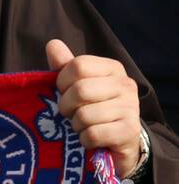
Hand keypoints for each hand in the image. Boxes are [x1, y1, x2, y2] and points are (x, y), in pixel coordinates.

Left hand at [46, 38, 141, 176]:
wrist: (119, 140)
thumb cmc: (93, 107)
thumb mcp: (77, 84)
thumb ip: (64, 65)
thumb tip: (52, 44)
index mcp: (112, 68)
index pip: (78, 65)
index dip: (62, 81)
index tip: (64, 91)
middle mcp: (125, 84)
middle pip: (80, 90)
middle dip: (66, 106)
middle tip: (70, 112)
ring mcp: (131, 108)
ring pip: (85, 115)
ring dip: (76, 125)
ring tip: (83, 125)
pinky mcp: (129, 131)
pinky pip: (92, 134)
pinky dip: (85, 140)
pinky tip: (91, 138)